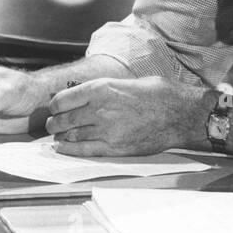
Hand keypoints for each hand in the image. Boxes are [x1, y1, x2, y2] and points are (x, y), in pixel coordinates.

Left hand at [47, 77, 211, 155]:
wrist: (180, 114)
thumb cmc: (157, 94)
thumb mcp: (126, 81)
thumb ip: (104, 90)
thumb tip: (87, 95)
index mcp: (101, 89)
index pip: (62, 100)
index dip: (54, 106)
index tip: (55, 109)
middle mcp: (99, 109)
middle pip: (62, 120)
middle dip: (54, 123)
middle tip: (53, 125)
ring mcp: (106, 130)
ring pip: (70, 136)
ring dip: (60, 137)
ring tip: (59, 137)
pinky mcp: (114, 148)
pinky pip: (83, 151)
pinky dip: (68, 150)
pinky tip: (61, 149)